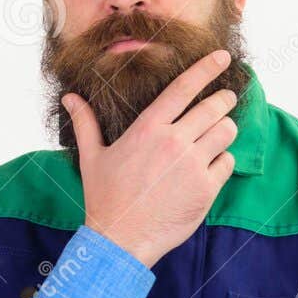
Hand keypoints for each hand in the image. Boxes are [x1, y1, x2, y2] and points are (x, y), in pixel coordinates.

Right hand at [63, 49, 239, 268]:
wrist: (121, 239)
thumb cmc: (104, 198)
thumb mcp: (92, 157)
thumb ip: (86, 122)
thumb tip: (71, 97)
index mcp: (148, 129)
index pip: (184, 88)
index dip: (207, 68)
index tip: (222, 58)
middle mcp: (174, 142)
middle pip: (215, 107)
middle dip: (224, 100)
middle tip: (225, 99)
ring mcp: (193, 165)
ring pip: (226, 132)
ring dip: (224, 130)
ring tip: (215, 135)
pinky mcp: (206, 188)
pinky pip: (227, 162)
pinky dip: (222, 161)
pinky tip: (207, 167)